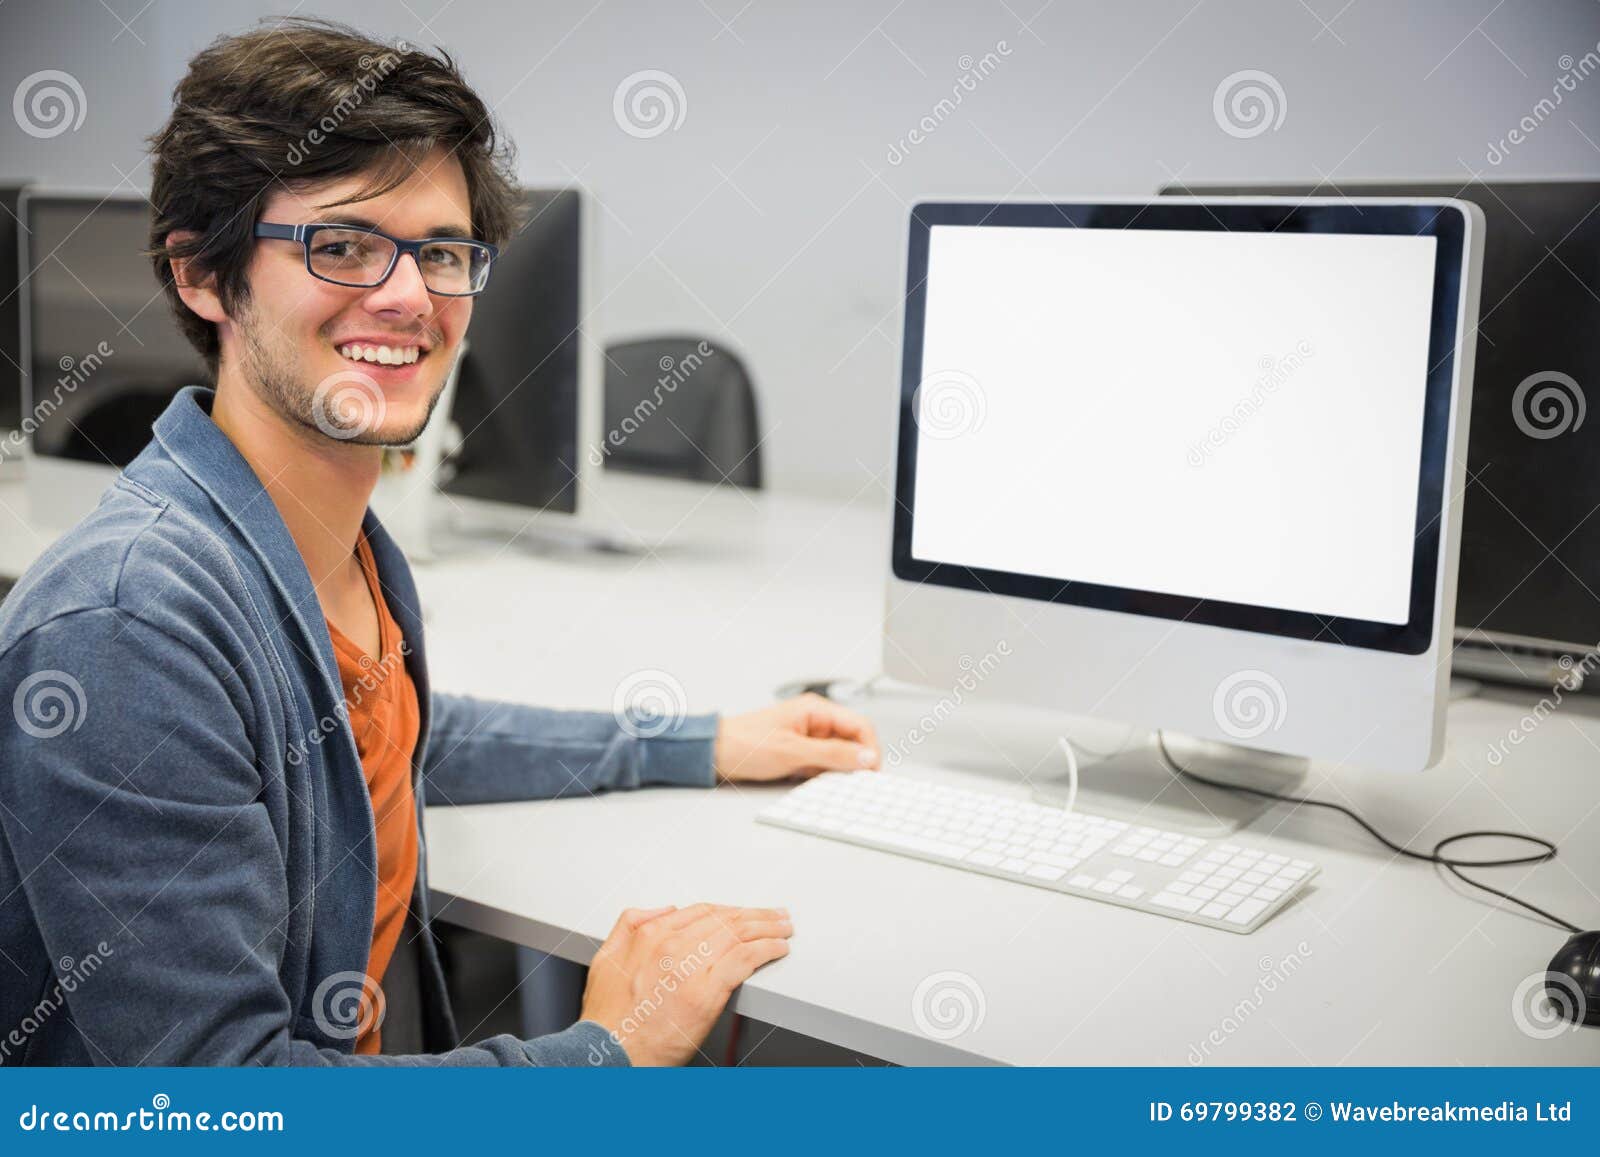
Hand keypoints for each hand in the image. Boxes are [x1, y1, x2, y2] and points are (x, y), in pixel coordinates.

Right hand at [580, 903, 792, 1065]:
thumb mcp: (605, 958)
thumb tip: (662, 910)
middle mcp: (670, 945)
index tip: (743, 913)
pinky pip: (745, 959)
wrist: (608, 1054)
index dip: (729, 910)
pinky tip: (778, 948)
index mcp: (649, 934)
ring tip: (783, 927)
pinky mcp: (706, 993)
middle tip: (775, 915)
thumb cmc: (608, 1017)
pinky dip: (767, 949)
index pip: (702, 912)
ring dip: (768, 927)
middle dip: (756, 915)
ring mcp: (689, 968)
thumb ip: (629, 925)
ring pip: (739, 934)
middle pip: (726, 920)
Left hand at [714, 693, 880, 782]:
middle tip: (858, 783)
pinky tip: (817, 783)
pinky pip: (824, 765)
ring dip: (840, 771)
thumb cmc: (745, 743)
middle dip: (857, 762)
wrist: (715, 754)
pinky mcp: (801, 754)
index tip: (872, 772)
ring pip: (840, 755)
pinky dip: (825, 776)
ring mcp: (809, 738)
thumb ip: (831, 754)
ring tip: (833, 784)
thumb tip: (865, 757)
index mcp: (816, 710)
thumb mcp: (792, 751)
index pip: (859, 725)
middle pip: (853, 741)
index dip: (871, 749)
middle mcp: (815, 721)